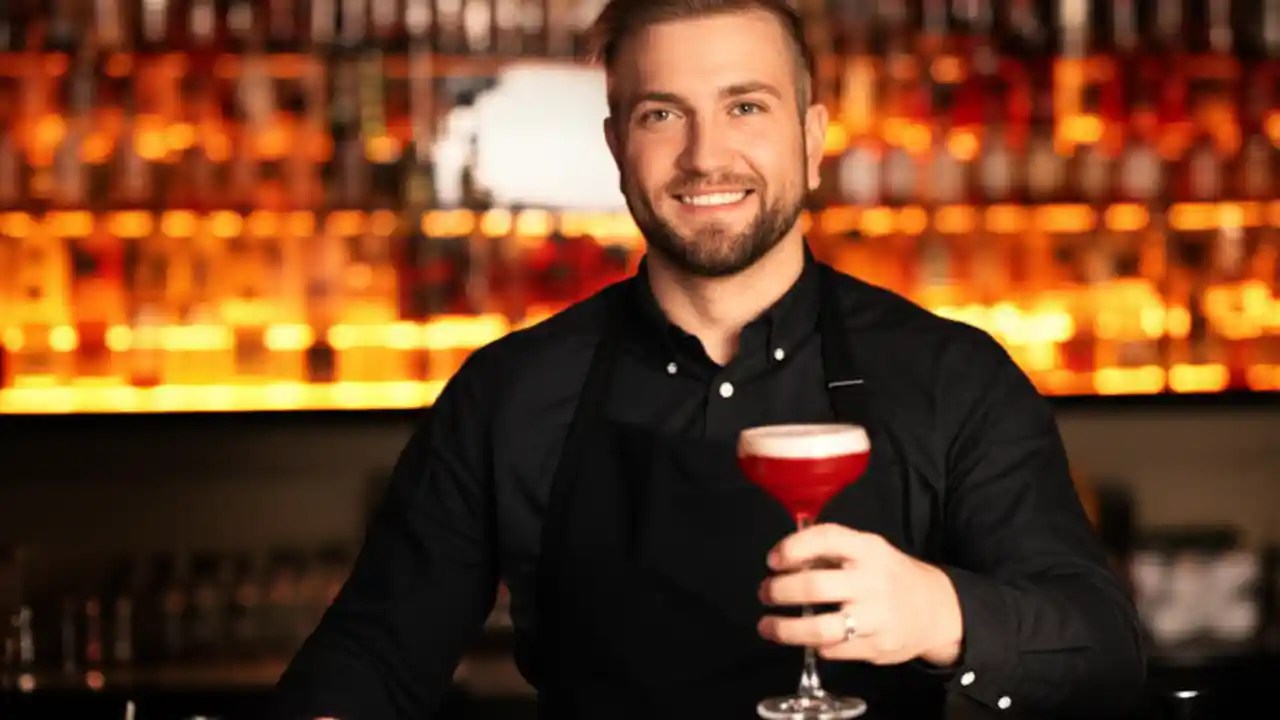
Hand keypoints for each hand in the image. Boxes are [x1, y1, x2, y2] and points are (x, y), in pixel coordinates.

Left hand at [756, 523, 962, 665]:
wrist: (936, 610)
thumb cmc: (888, 575)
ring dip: (785, 629)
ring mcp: (877, 617)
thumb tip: (783, 559)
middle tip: (765, 593)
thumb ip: (830, 552)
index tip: (773, 561)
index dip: (792, 548)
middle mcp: (872, 581)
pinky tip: (806, 639)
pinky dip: (814, 645)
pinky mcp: (878, 647)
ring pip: (821, 628)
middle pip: (814, 587)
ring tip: (767, 626)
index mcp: (868, 549)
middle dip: (780, 591)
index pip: (826, 538)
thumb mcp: (868, 551)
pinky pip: (834, 650)